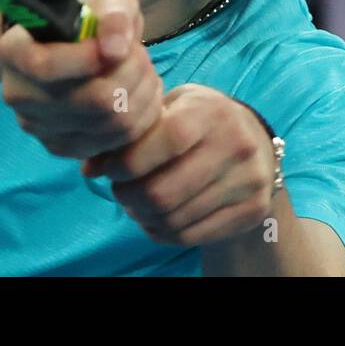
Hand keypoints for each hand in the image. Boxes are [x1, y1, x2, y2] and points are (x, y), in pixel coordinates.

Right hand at [0, 0, 163, 159]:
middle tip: (141, 56)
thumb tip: (116, 49)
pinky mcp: (62, 148)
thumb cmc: (87, 19)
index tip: (115, 45)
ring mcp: (38, 127)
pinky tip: (139, 96)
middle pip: (92, 101)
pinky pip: (115, 143)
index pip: (45, 66)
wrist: (75, 47)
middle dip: (133, 75)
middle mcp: (18, 94)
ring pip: (109, 125)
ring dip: (142, 96)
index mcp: (14, 51)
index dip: (90, 58)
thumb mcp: (106, 0)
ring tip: (144, 73)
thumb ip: (114, 14)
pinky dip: (140, 119)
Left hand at [81, 84, 277, 246]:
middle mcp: (236, 145)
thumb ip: (131, 132)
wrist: (255, 143)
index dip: (129, 161)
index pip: (167, 140)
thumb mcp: (169, 109)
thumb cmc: (197, 120)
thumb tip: (89, 169)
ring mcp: (248, 181)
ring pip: (175, 218)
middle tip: (120, 191)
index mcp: (211, 112)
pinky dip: (163, 233)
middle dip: (128, 197)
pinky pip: (192, 236)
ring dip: (143, 217)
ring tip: (135, 205)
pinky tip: (155, 219)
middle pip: (165, 191)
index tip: (111, 169)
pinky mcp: (252, 211)